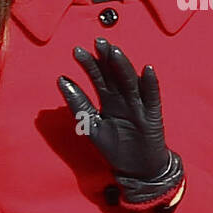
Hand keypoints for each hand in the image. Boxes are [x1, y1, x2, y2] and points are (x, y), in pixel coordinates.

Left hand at [58, 37, 171, 180]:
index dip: (89, 64)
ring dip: (123, 66)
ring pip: (130, 82)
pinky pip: (151, 98)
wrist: (136, 170)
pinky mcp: (151, 116)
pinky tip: (147, 70)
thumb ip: (77, 104)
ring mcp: (138, 105)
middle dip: (106, 58)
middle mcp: (123, 98)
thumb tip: (61, 80)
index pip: (98, 76)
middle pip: (114, 74)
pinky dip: (150, 84)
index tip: (77, 50)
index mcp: (108, 99)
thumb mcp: (91, 126)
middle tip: (97, 42)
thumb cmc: (114, 147)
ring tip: (114, 51)